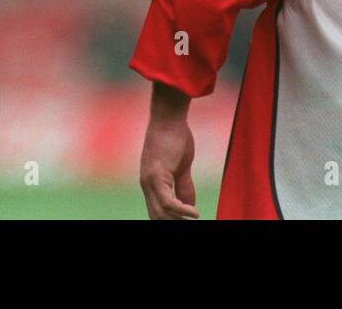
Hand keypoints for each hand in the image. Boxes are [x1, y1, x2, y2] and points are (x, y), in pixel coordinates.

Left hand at [139, 84, 199, 219]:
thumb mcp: (182, 166)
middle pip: (157, 216)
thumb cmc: (175, 137)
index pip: (157, 211)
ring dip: (179, 220)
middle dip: (174, 222)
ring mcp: (149, 181)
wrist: (168, 117)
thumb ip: (184, 186)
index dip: (170, 219)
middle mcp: (147, 185)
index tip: (186, 221)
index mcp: (151, 183)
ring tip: (195, 219)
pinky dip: (181, 211)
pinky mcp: (156, 176)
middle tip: (191, 224)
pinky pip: (167, 202)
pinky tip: (194, 213)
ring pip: (161, 213)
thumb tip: (191, 206)